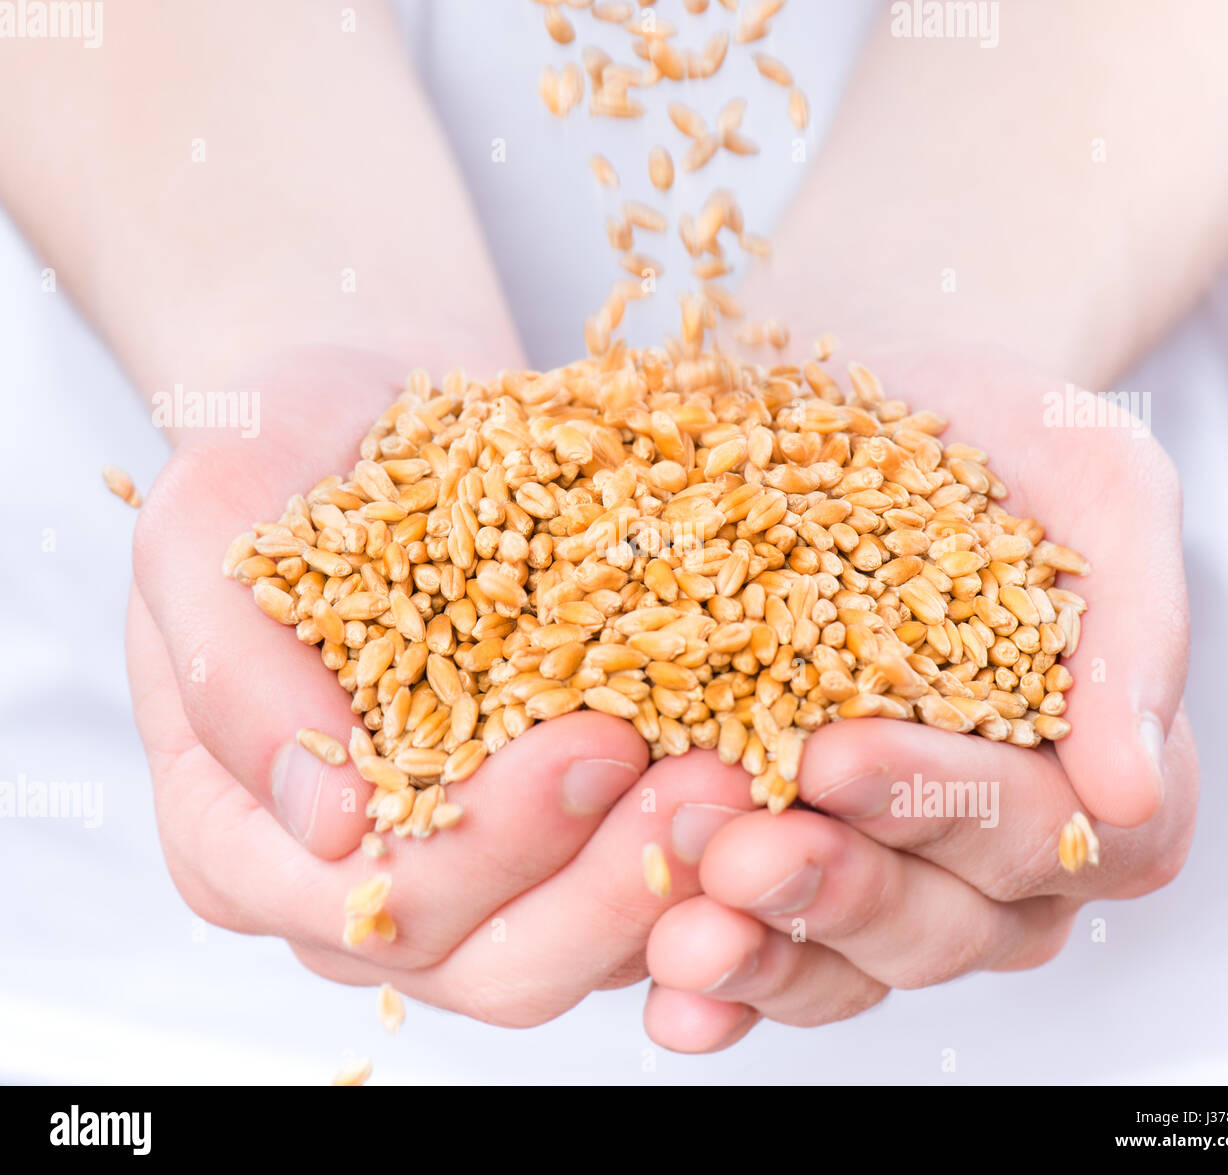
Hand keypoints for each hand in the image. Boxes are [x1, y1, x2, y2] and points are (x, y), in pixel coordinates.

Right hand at [127, 347, 753, 1027]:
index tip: (590, 742)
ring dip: (674, 881)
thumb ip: (232, 676)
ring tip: (757, 783)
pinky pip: (635, 890)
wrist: (361, 411)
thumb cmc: (270, 461)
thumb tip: (327, 822)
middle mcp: (355, 887)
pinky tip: (771, 784)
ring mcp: (467, 876)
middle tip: (710, 783)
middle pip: (489, 959)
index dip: (487, 844)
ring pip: (579, 951)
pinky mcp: (556, 842)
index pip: (371, 901)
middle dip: (603, 885)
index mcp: (244, 842)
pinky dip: (704, 855)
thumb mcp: (205, 532)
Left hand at [641, 345, 1197, 1051]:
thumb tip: (1132, 785)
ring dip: (769, 952)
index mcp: (1089, 773)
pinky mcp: (791, 862)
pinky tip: (662, 976)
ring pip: (850, 956)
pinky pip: (770, 949)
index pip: (1047, 829)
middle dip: (839, 884)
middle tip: (740, 845)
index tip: (837, 754)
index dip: (945, 805)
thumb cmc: (999, 440)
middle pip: (944, 920)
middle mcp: (993, 848)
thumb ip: (1134, 624)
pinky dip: (721, 978)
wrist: (866, 407)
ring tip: (684, 924)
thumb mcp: (1097, 484)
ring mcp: (888, 865)